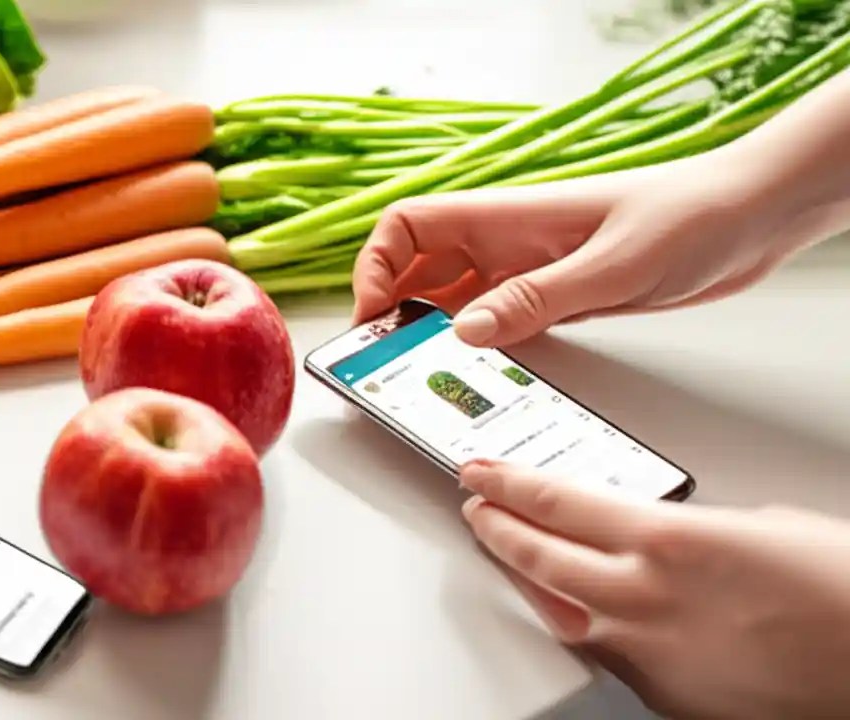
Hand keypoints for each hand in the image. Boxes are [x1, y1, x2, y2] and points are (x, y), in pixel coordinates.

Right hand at [351, 148, 841, 346]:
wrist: (749, 216)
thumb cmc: (688, 217)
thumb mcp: (611, 265)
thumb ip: (535, 298)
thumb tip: (463, 330)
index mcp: (506, 216)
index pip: (409, 226)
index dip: (376, 266)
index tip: (373, 317)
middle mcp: (507, 240)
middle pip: (420, 266)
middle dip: (394, 309)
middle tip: (387, 360)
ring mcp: (529, 268)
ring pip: (454, 298)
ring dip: (433, 332)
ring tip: (424, 375)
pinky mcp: (556, 295)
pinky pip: (498, 321)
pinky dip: (480, 347)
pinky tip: (482, 375)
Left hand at [459, 460, 849, 719]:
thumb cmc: (841, 590)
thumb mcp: (758, 524)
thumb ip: (686, 528)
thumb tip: (657, 537)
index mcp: (666, 540)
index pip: (554, 502)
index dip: (505, 484)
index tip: (479, 474)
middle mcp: (645, 598)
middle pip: (539, 555)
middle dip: (498, 527)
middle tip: (479, 509)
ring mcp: (650, 653)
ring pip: (563, 611)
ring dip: (534, 579)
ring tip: (519, 555)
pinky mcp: (666, 695)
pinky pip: (612, 653)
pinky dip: (595, 626)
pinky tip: (592, 612)